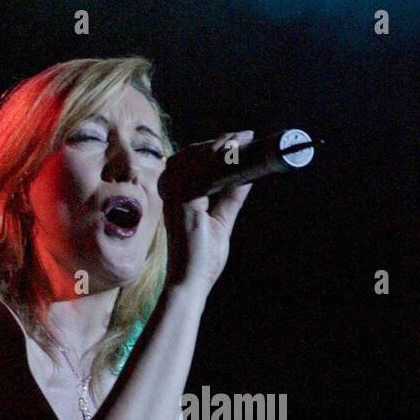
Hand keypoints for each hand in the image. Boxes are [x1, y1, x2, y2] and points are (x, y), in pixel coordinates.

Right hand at [163, 130, 254, 293]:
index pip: (191, 163)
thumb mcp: (222, 222)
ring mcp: (174, 197)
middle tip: (242, 137)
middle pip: (190, 155)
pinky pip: (199, 173)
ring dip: (217, 146)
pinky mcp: (181, 204)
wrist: (190, 282)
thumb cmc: (203, 259)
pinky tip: (230, 154)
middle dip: (217, 142)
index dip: (213, 148)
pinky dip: (215, 161)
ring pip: (194, 159)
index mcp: (178, 197)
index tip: (237, 140)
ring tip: (239, 141)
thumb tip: (247, 177)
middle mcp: (172, 193)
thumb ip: (231, 198)